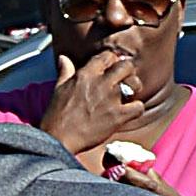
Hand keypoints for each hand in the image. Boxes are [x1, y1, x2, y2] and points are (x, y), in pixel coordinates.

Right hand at [40, 40, 153, 166]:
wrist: (59, 138)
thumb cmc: (57, 115)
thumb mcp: (58, 88)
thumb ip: (65, 71)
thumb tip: (63, 58)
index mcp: (86, 74)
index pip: (108, 56)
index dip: (113, 61)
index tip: (113, 68)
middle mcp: (100, 83)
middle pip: (126, 66)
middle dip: (128, 71)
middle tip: (126, 79)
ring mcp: (110, 99)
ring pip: (134, 83)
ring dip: (135, 88)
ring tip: (130, 95)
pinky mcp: (117, 117)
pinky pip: (138, 107)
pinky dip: (137, 109)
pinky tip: (130, 112)